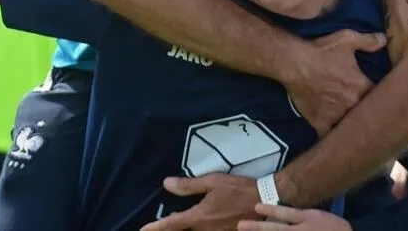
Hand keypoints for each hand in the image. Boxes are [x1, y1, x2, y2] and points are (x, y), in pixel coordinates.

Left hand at [140, 174, 261, 230]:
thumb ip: (189, 185)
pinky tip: (201, 225)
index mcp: (200, 216)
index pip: (172, 224)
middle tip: (160, 226)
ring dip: (186, 230)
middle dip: (172, 229)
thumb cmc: (238, 188)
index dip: (156, 227)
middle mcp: (206, 230)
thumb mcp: (213, 181)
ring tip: (178, 224)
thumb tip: (167, 184)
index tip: (142, 230)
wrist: (265, 200)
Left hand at [238, 204, 351, 229]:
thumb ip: (302, 216)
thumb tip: (285, 216)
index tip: (256, 206)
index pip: (286, 213)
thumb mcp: (319, 217)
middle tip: (240, 225)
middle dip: (257, 228)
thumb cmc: (336, 229)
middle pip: (276, 230)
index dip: (270, 209)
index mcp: (307, 219)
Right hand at [281, 30, 386, 135]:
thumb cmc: (322, 51)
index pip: (381, 96)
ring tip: (353, 126)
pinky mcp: (320, 122)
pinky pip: (328, 136)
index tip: (382, 97)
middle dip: (367, 113)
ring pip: (349, 126)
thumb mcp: (347, 39)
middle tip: (368, 113)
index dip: (382, 97)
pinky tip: (334, 139)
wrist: (294, 63)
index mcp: (362, 86)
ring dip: (351, 125)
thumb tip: (385, 39)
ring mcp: (336, 116)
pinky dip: (331, 137)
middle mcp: (352, 104)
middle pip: (366, 114)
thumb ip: (368, 41)